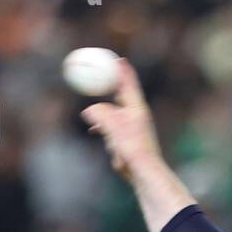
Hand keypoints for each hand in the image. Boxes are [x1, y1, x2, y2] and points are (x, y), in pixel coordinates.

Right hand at [80, 58, 162, 179]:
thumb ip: (99, 114)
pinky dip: (104, 129)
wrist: (143, 173)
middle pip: (121, 95)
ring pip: (114, 114)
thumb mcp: (112, 126)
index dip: (122, 70)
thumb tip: (88, 111)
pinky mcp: (128, 141)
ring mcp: (133, 128)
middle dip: (111, 87)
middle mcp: (136, 116)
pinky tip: (95, 132)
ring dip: (103, 115)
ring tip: (100, 123)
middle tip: (100, 76)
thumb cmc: (131, 148)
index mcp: (137, 108)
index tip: (118, 58)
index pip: (129, 83)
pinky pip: (112, 129)